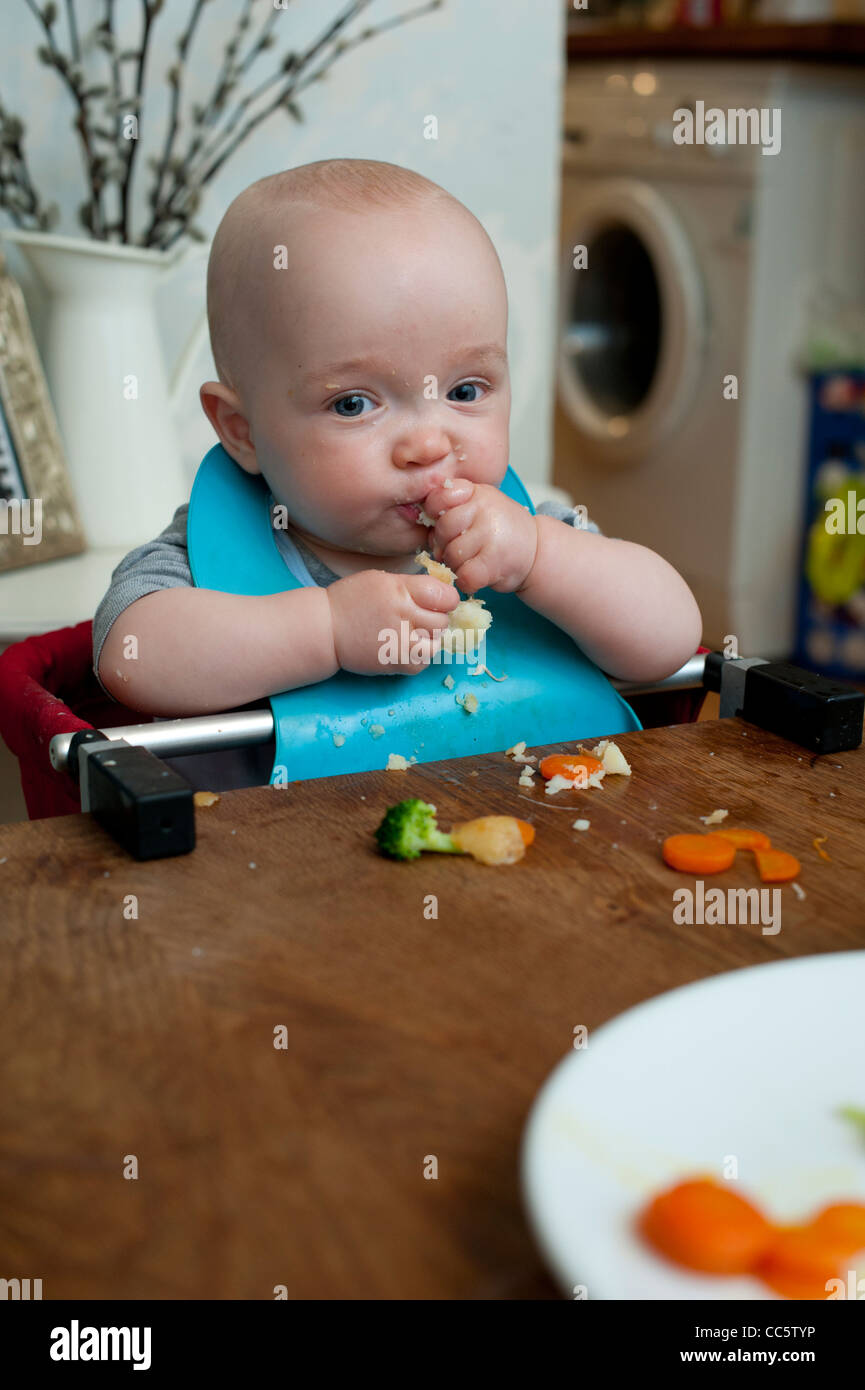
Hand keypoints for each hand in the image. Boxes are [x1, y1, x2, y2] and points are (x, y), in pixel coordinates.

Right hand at [327, 569, 458, 675]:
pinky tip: (405, 646)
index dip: (446, 599)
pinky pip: (425, 661)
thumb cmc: (352, 600)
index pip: (446, 596)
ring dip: (430, 638)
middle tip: (420, 617)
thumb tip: (444, 593)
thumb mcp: (381, 579)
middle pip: (443, 621)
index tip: (438, 601)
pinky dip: (420, 654)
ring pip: (437, 642)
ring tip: (413, 632)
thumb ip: (412, 585)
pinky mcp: (398, 663)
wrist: (326, 630)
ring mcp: (402, 643)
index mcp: (401, 590)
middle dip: (436, 618)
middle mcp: (404, 616)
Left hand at [422, 478, 537, 593]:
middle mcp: (485, 509)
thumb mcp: (481, 507)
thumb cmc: (502, 531)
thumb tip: (426, 528)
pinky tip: (476, 576)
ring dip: (456, 566)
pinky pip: (464, 576)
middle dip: (444, 545)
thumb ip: (454, 508)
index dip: (435, 512)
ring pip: (452, 555)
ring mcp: (490, 535)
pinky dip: (466, 582)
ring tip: (472, 562)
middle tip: (457, 550)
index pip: (441, 496)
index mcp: (477, 493)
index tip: (442, 523)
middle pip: (443, 529)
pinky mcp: (494, 562)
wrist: (537, 551)